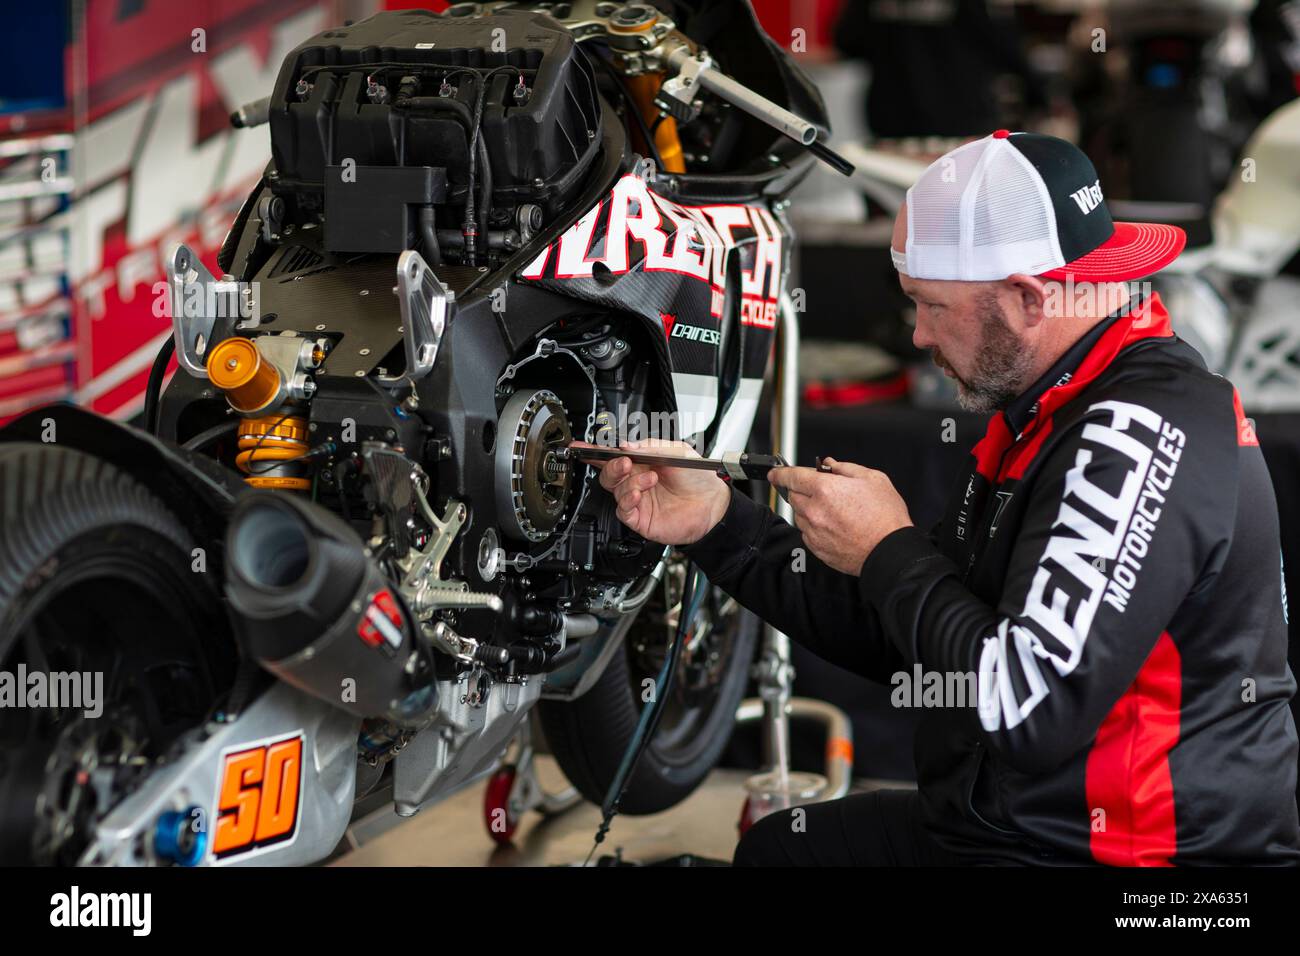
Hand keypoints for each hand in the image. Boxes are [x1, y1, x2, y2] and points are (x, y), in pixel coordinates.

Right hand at [582, 439, 731, 545]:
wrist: (713, 504)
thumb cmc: (698, 477)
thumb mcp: (677, 451)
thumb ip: (649, 446)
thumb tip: (625, 445)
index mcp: (642, 462)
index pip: (613, 456)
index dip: (595, 452)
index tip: (580, 447)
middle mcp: (636, 480)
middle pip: (608, 473)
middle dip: (611, 466)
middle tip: (624, 462)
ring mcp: (638, 500)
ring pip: (615, 490)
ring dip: (629, 482)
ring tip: (649, 478)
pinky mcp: (640, 518)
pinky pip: (623, 510)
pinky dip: (627, 500)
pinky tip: (638, 494)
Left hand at [768, 457, 912, 575]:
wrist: (890, 552)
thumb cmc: (886, 518)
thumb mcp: (873, 479)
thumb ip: (846, 468)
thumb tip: (831, 464)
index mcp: (826, 490)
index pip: (791, 476)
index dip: (780, 473)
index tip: (775, 473)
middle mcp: (815, 511)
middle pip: (793, 495)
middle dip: (803, 490)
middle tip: (824, 492)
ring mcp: (814, 532)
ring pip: (799, 515)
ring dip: (809, 509)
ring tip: (836, 512)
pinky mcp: (817, 549)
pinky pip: (806, 533)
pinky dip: (814, 527)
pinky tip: (835, 526)